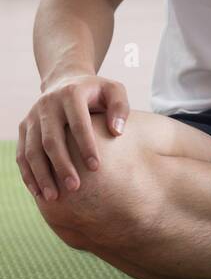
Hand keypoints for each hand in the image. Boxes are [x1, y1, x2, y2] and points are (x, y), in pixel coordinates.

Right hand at [17, 72, 129, 201]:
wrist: (66, 81)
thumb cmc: (96, 92)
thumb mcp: (114, 91)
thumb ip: (120, 108)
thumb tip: (117, 132)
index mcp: (71, 94)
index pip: (78, 123)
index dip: (86, 146)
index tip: (96, 168)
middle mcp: (48, 104)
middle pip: (51, 139)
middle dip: (62, 165)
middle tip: (75, 188)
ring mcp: (32, 116)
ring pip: (32, 150)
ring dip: (41, 175)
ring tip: (54, 197)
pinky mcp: (23, 127)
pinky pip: (22, 154)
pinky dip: (28, 174)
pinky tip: (39, 192)